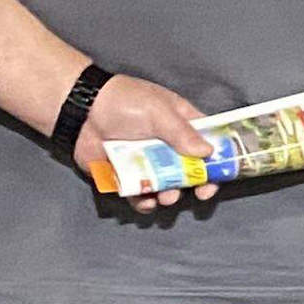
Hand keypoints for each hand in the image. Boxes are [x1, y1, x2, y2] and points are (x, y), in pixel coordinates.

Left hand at [80, 73, 221, 209]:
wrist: (81, 112)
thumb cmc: (122, 102)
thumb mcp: (157, 111)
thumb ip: (182, 132)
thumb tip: (207, 152)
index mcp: (180, 124)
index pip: (208, 142)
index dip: (218, 159)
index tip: (222, 174)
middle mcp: (167, 145)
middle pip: (191, 169)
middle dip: (196, 183)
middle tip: (199, 192)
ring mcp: (148, 161)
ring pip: (167, 185)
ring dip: (171, 194)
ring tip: (166, 195)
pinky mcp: (128, 176)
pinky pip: (141, 195)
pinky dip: (145, 201)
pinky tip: (145, 200)